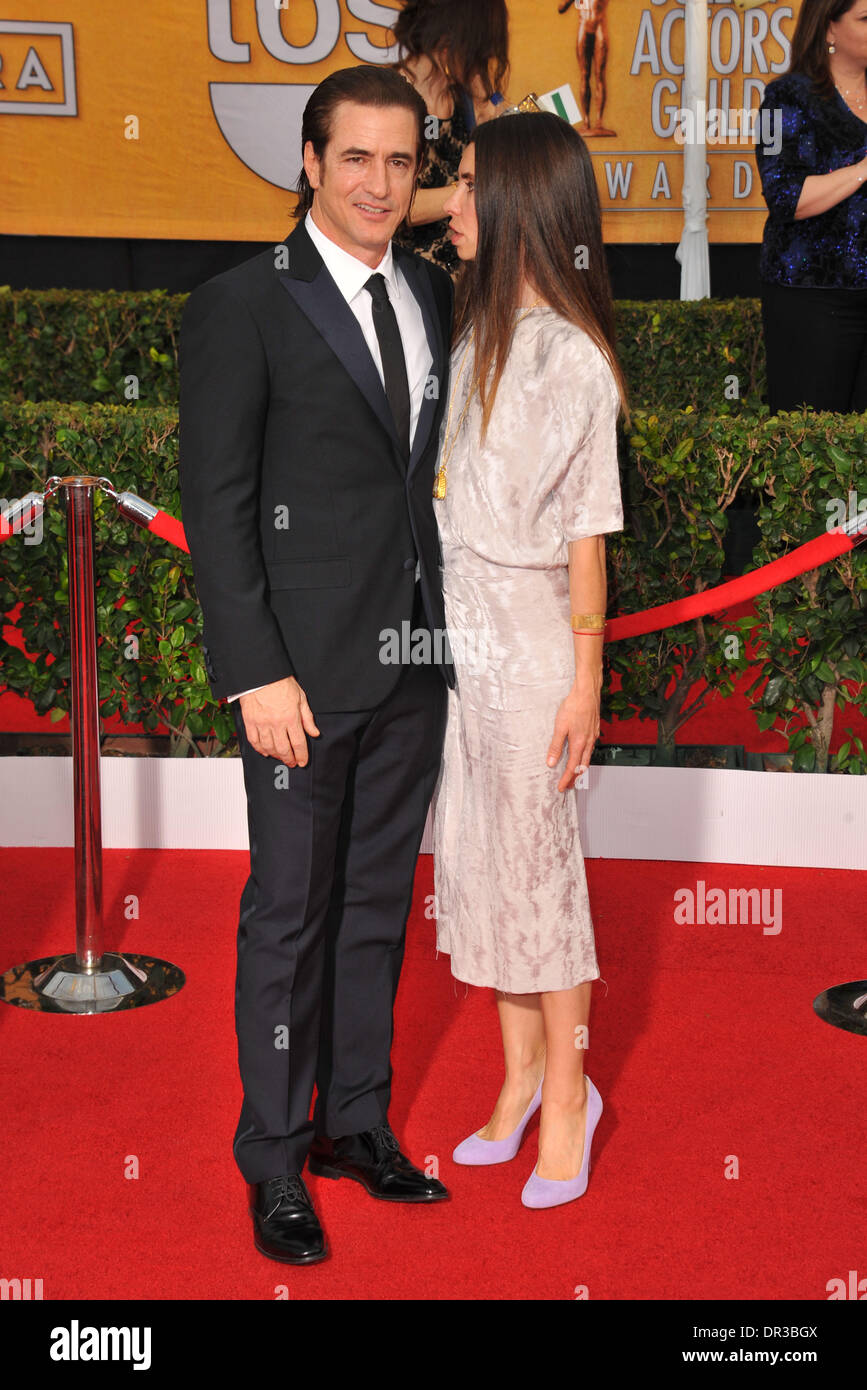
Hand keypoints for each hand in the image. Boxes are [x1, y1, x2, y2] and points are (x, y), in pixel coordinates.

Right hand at [239, 676, 319, 766]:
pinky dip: (260, 749)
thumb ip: (308, 718)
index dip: (302, 755)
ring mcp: (262, 724)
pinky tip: (266, 751)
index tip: (303, 761)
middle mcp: (276, 723)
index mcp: (291, 717)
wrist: (261, 674)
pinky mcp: (250, 722)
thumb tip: (314, 732)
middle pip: (284, 749)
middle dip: (290, 759)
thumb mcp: (301, 698)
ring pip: (269, 748)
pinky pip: (254, 741)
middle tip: (293, 762)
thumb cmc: (280, 683)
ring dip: (276, 756)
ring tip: (281, 757)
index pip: (298, 743)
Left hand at [546, 676, 600, 790]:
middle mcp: (588, 742)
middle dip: (575, 778)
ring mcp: (593, 736)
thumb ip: (556, 746)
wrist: (587, 692)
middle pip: (582, 767)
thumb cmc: (573, 706)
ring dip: (581, 769)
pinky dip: (585, 757)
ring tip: (574, 774)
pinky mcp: (595, 730)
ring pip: (588, 758)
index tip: (561, 788)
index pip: (572, 768)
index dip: (566, 779)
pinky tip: (581, 754)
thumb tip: (550, 762)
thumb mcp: (560, 726)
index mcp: (579, 743)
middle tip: (568, 786)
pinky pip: (591, 749)